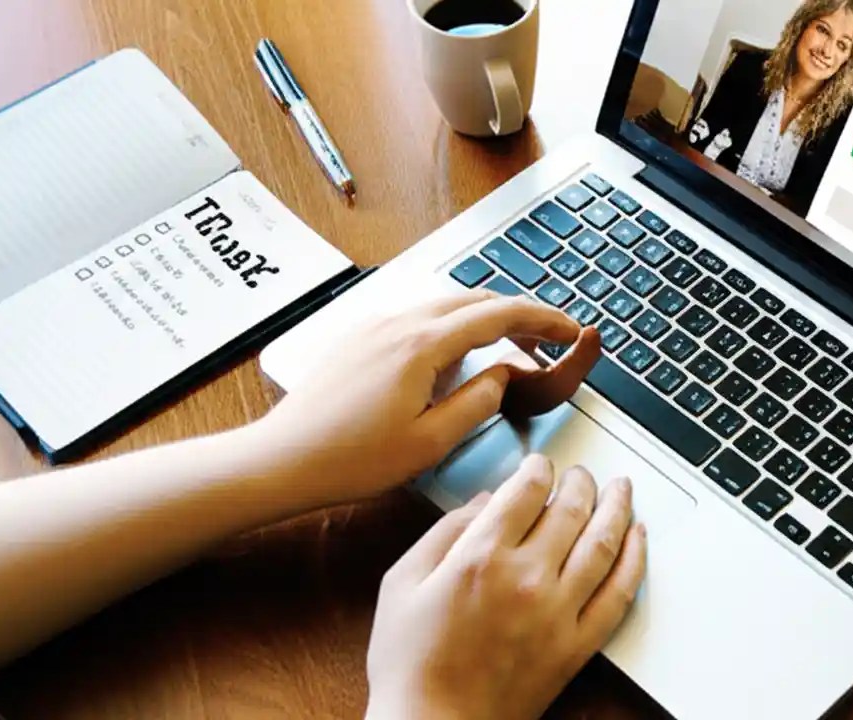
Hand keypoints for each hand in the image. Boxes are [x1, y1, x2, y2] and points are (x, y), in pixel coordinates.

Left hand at [255, 290, 600, 506]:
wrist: (281, 459)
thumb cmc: (349, 458)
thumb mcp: (430, 442)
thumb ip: (477, 401)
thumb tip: (502, 374)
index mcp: (421, 345)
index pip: (499, 314)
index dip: (544, 319)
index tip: (570, 330)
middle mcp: (398, 323)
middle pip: (475, 300)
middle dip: (519, 315)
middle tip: (547, 342)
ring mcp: (376, 326)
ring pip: (446, 306)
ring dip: (484, 320)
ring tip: (507, 351)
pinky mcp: (360, 338)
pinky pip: (419, 318)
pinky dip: (452, 327)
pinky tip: (455, 360)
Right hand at [364, 455, 646, 719]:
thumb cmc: (409, 664)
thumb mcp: (402, 583)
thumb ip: (443, 533)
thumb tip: (481, 503)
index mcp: (481, 556)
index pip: (527, 489)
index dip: (538, 467)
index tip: (540, 465)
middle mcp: (527, 577)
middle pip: (570, 508)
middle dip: (580, 481)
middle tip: (581, 474)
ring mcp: (558, 612)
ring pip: (603, 542)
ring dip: (617, 507)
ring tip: (621, 489)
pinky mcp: (576, 645)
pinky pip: (619, 594)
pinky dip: (635, 559)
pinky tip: (638, 538)